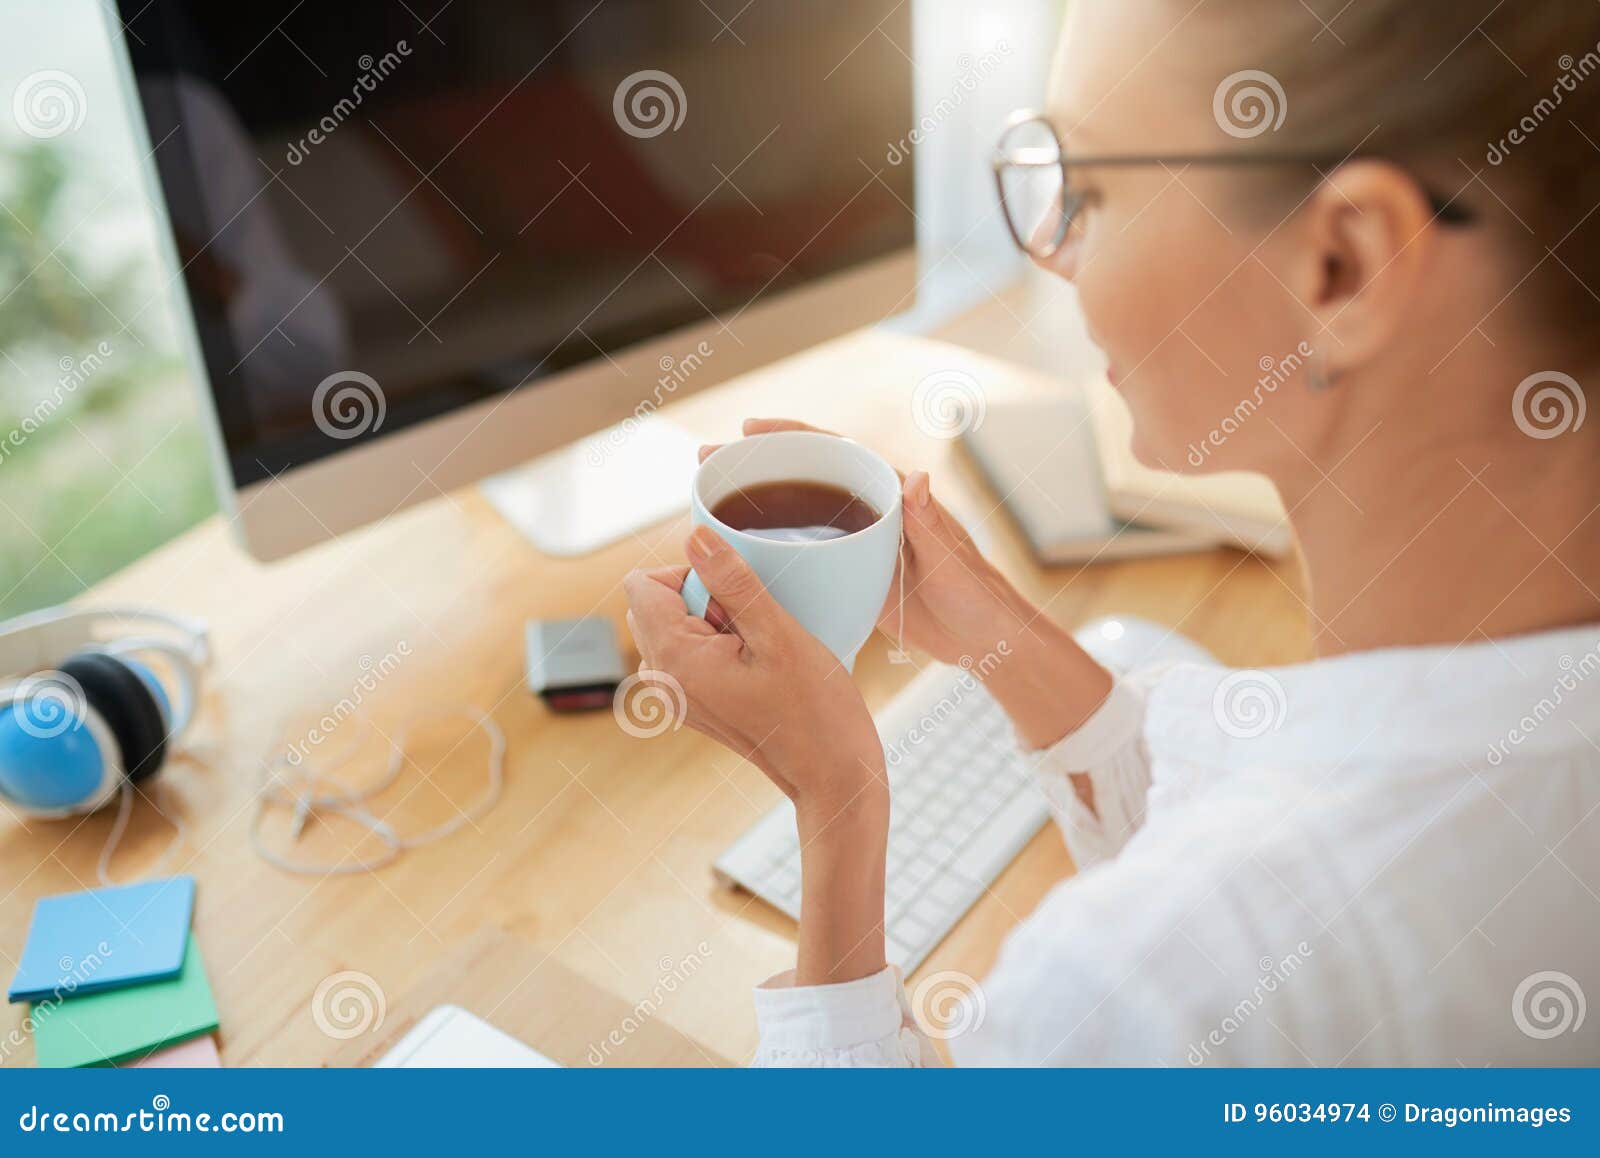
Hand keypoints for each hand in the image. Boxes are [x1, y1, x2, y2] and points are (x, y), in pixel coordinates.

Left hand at [624, 528, 889, 983]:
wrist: (832, 775)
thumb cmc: (816, 710)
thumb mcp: (779, 634)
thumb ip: (732, 581)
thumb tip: (693, 536)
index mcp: (673, 660)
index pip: (642, 583)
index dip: (690, 574)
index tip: (738, 600)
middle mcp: (663, 678)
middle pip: (658, 601)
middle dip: (705, 597)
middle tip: (754, 629)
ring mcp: (678, 693)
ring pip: (680, 622)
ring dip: (719, 620)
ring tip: (761, 650)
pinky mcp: (696, 700)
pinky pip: (694, 648)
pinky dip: (724, 642)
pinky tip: (762, 665)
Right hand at [702, 418, 1114, 752]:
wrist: (986, 640)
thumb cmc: (979, 596)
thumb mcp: (952, 562)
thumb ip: (931, 523)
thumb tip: (915, 477)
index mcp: (895, 495)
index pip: (839, 452)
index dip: (795, 435)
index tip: (752, 427)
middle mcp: (872, 511)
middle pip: (808, 476)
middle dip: (759, 463)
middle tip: (708, 457)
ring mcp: (859, 542)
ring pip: (801, 512)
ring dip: (758, 504)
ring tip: (709, 497)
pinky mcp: (853, 574)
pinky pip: (806, 553)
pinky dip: (773, 549)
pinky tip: (738, 555)